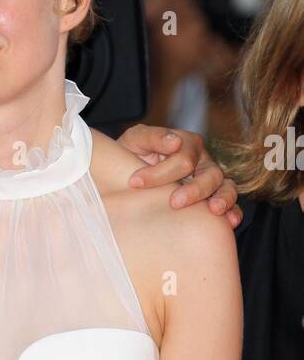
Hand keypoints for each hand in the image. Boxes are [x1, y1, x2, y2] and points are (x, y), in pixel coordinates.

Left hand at [118, 123, 241, 227]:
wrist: (127, 175)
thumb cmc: (131, 155)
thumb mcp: (135, 140)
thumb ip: (153, 137)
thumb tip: (174, 142)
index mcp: (187, 144)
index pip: (183, 158)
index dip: (160, 172)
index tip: (135, 182)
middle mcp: (203, 162)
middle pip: (210, 173)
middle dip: (194, 189)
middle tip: (174, 203)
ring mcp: (211, 181)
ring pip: (226, 187)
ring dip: (223, 198)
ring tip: (213, 210)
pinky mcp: (214, 200)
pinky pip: (233, 206)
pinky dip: (233, 213)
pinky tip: (229, 223)